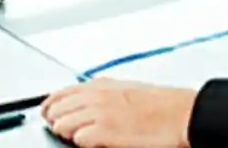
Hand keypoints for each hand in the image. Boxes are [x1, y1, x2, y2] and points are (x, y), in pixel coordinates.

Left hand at [41, 78, 195, 147]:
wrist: (179, 114)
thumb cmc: (159, 104)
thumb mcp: (126, 89)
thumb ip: (103, 92)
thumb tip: (86, 98)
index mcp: (100, 85)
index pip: (60, 93)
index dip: (50, 105)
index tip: (48, 113)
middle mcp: (96, 96)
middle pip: (56, 108)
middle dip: (55, 120)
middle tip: (61, 128)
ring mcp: (99, 113)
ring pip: (62, 124)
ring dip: (66, 132)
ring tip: (77, 137)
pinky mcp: (105, 132)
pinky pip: (78, 139)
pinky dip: (80, 142)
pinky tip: (91, 142)